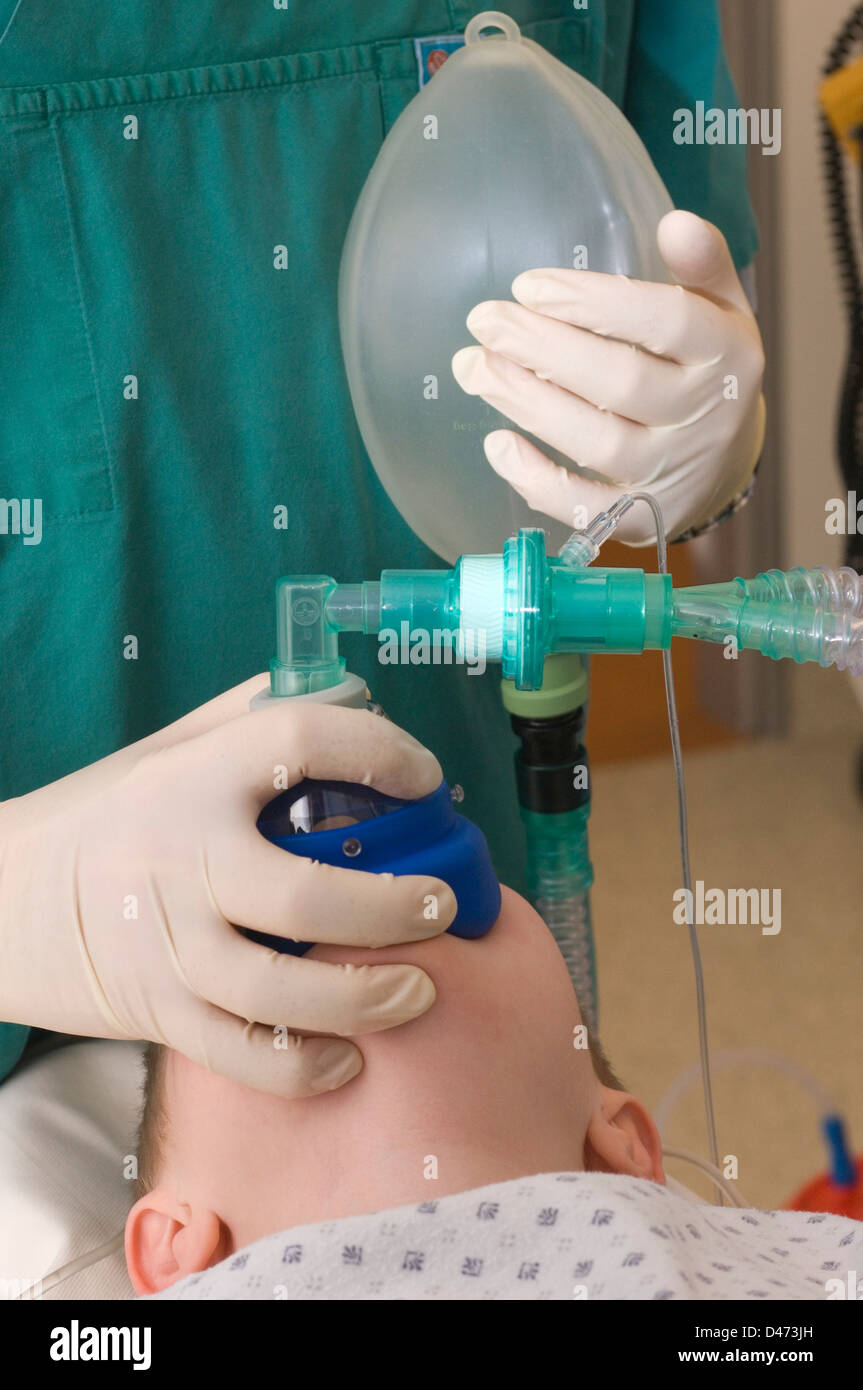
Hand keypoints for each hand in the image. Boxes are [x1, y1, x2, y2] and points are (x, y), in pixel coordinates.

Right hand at [0, 676, 454, 1095]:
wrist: (1, 896)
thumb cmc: (104, 816)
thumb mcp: (166, 751)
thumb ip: (249, 721)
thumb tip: (352, 694)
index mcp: (191, 777)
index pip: (300, 739)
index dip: (378, 751)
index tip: (424, 778)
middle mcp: (179, 859)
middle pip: (303, 893)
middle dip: (391, 906)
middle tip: (440, 906)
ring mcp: (166, 944)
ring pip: (278, 989)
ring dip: (363, 996)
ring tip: (420, 990)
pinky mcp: (158, 1011)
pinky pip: (241, 1052)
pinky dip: (302, 1065)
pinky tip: (349, 1056)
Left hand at [452, 210, 765, 544]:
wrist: (724, 463)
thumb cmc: (704, 369)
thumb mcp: (719, 310)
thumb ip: (701, 264)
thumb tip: (676, 222)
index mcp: (726, 354)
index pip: (665, 321)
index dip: (592, 302)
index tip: (527, 285)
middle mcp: (703, 417)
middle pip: (619, 382)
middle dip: (542, 348)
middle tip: (484, 320)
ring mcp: (670, 473)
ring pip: (595, 442)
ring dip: (526, 403)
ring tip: (473, 367)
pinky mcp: (638, 520)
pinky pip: (584, 508)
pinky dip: (536, 480)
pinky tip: (496, 442)